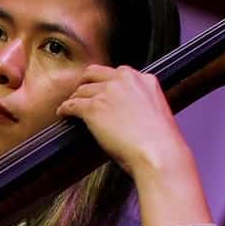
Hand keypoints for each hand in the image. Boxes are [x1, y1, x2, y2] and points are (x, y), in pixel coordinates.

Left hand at [58, 65, 211, 225]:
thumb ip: (143, 103)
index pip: (118, 73)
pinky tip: (63, 114)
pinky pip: (71, 105)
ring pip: (81, 90)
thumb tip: (129, 111)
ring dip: (75, 99)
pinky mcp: (93, 107)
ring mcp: (107, 92)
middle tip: (81, 95)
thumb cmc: (161, 141)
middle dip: (86, 83)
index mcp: (144, 79)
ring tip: (71, 108)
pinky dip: (65, 109)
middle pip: (95, 74)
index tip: (102, 90)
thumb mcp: (158, 112)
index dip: (106, 82)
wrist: (158, 152)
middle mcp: (124, 79)